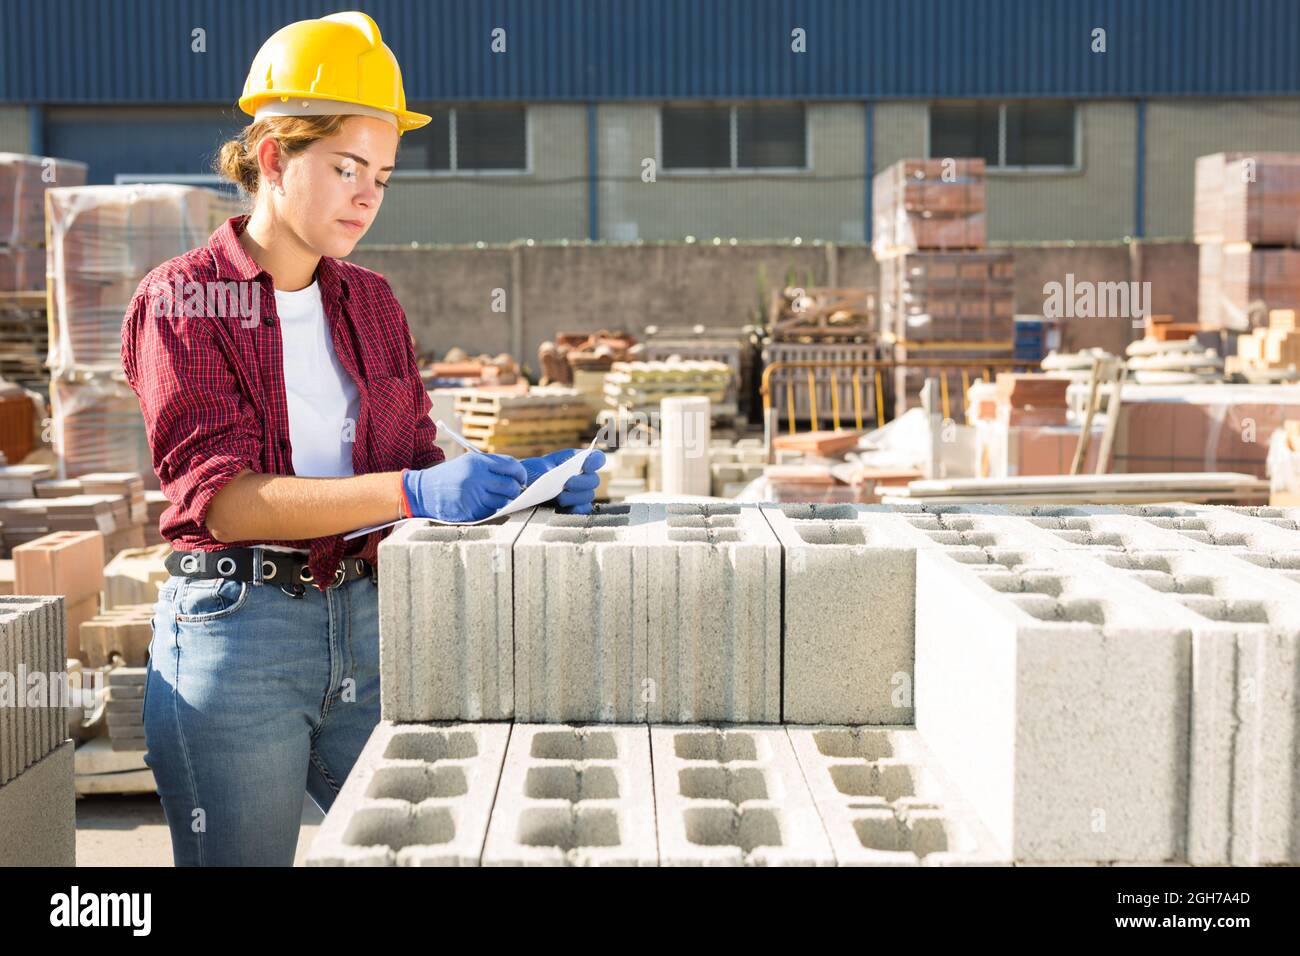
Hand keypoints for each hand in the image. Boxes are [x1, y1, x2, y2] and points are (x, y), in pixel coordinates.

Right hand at [400, 453, 527, 521]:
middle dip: (516, 490)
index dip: (521, 474)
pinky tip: (484, 505)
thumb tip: (517, 476)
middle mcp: (476, 478)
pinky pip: (491, 512)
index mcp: (478, 462)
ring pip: (503, 502)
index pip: (512, 466)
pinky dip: (492, 510)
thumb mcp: (467, 463)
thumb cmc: (449, 476)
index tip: (522, 479)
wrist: (423, 491)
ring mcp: (473, 496)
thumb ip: (491, 467)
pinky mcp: (470, 511)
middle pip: (511, 486)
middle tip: (514, 491)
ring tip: (498, 498)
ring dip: (505, 501)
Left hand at [519, 448, 606, 513]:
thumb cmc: (533, 474)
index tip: (586, 465)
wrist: (527, 488)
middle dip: (581, 482)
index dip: (595, 461)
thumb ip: (544, 468)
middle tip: (567, 483)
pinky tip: (564, 507)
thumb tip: (544, 474)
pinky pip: (583, 510)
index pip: (597, 458)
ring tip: (559, 497)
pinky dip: (575, 509)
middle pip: (594, 480)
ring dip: (575, 496)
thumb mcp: (537, 466)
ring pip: (588, 495)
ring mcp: (581, 492)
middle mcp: (583, 476)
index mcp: (578, 460)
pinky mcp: (577, 507)